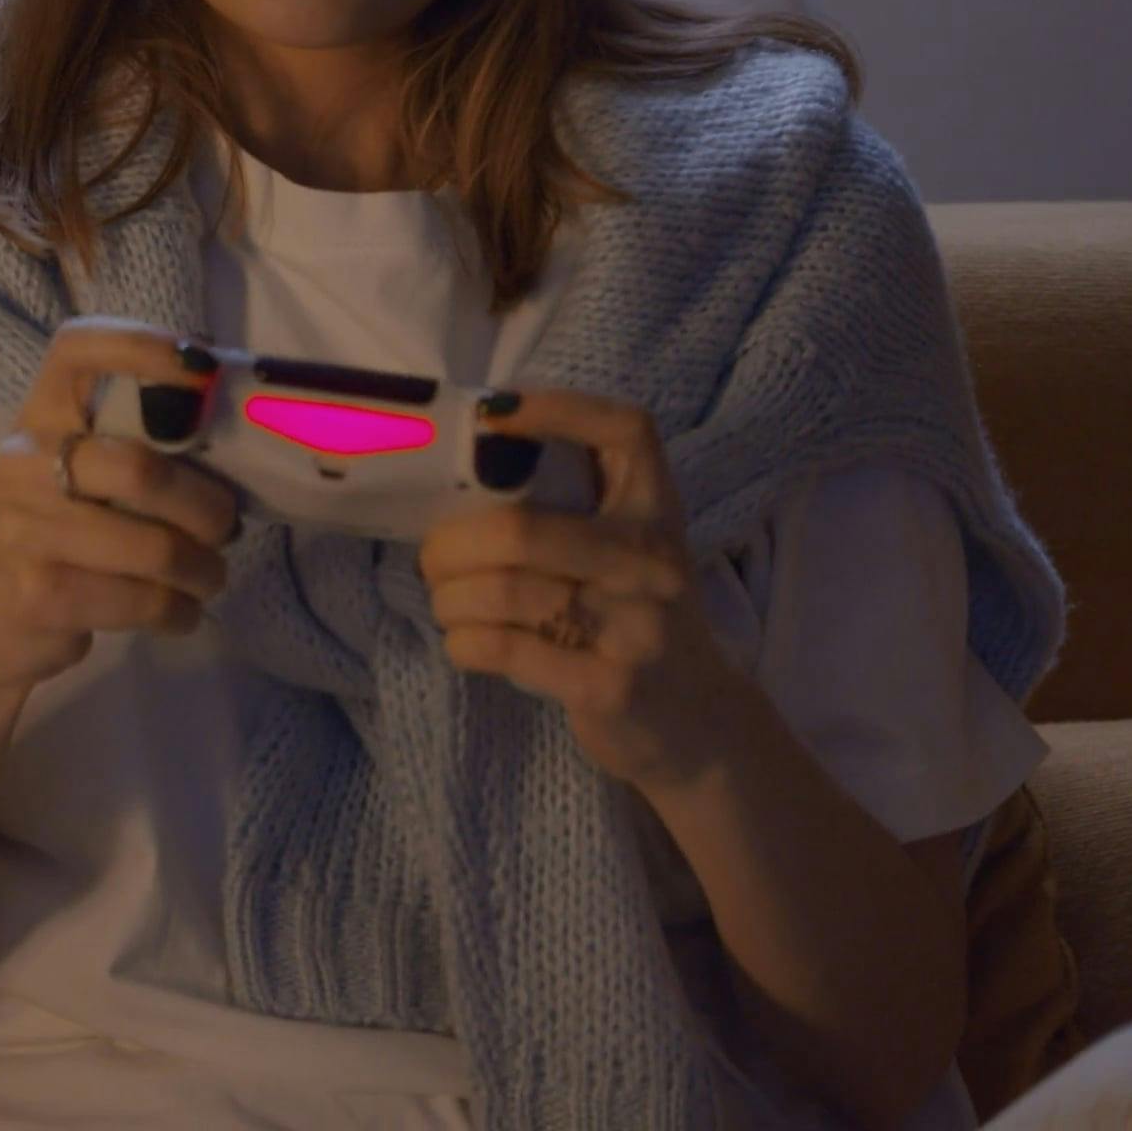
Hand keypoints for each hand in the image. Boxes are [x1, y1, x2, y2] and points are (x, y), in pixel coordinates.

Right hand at [0, 319, 243, 693]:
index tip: (203, 369)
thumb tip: (243, 432)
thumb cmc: (57, 533)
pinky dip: (180, 612)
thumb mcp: (80, 476)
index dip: (141, 345)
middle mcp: (20, 461)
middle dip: (208, 508)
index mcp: (38, 417)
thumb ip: (138, 445)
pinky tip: (178, 612)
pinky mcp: (39, 595)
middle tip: (226, 531)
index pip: (77, 348)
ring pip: (154, 548)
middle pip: (142, 469)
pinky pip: (142, 601)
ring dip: (203, 570)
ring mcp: (23, 529)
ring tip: (207, 578)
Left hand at [418, 392, 755, 792]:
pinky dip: (464, 642)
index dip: (558, 409)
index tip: (491, 416)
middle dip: (450, 544)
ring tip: (445, 601)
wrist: (700, 724)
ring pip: (501, 592)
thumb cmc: (639, 623)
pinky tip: (464, 642)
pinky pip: (504, 648)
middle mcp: (652, 565)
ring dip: (449, 598)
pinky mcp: (608, 687)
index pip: (627, 432)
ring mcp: (635, 629)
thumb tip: (461, 473)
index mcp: (656, 515)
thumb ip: (575, 516)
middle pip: (519, 530)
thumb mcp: (632, 558)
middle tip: (431, 558)